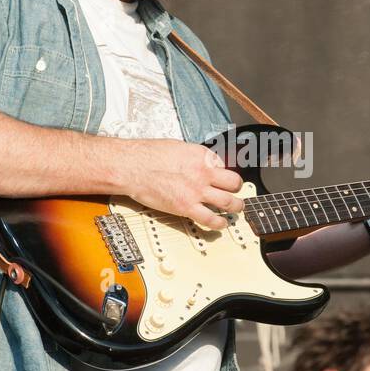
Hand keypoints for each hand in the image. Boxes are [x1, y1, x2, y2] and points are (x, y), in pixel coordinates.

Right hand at [123, 140, 243, 229]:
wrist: (132, 167)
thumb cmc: (148, 155)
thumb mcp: (178, 147)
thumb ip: (193, 157)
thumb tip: (200, 162)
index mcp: (202, 156)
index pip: (224, 165)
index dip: (222, 173)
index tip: (221, 178)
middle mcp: (204, 172)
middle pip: (234, 183)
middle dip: (237, 189)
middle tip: (236, 192)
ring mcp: (197, 191)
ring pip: (229, 202)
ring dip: (235, 206)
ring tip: (235, 208)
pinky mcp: (186, 207)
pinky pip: (211, 219)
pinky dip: (219, 223)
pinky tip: (221, 223)